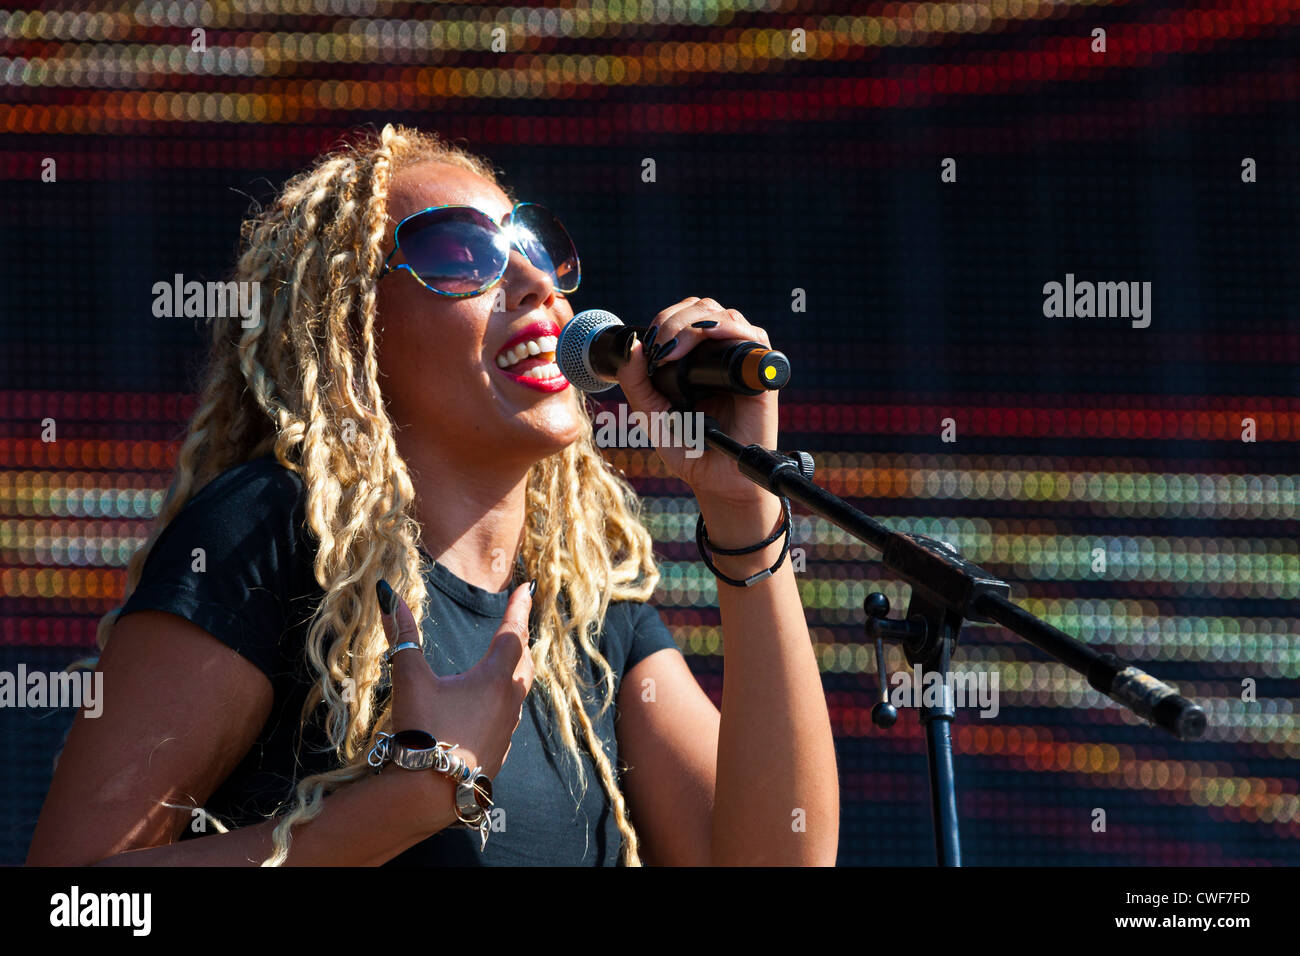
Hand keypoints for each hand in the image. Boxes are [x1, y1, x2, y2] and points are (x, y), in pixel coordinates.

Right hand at [377, 579, 534, 779]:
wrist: (428, 793)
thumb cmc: (422, 731)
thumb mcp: (410, 678)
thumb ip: (403, 635)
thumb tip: (388, 593)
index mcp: (493, 679)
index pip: (513, 633)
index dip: (518, 609)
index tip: (527, 589)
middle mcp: (508, 703)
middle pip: (524, 663)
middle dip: (521, 640)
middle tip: (519, 623)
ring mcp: (507, 731)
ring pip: (518, 694)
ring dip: (515, 673)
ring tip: (510, 663)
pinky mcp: (499, 754)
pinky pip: (508, 721)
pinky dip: (504, 706)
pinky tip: (492, 712)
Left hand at [614, 297, 778, 505]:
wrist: (718, 481)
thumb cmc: (688, 450)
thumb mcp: (650, 414)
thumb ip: (635, 382)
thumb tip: (633, 343)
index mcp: (696, 360)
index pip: (685, 317)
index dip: (667, 319)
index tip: (649, 345)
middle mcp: (721, 356)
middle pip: (704, 309)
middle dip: (676, 319)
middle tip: (660, 347)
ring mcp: (742, 364)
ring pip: (726, 316)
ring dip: (697, 322)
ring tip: (674, 349)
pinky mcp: (761, 376)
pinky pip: (754, 337)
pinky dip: (730, 329)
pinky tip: (708, 338)